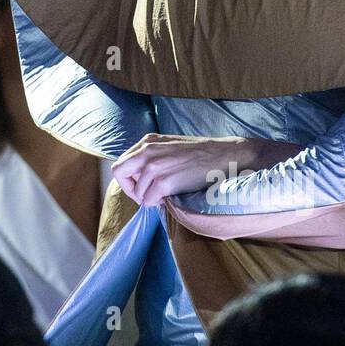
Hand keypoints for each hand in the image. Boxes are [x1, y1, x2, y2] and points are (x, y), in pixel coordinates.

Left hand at [112, 133, 300, 207]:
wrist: (224, 155)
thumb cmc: (200, 154)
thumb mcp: (170, 146)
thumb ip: (152, 156)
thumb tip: (138, 175)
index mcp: (147, 142)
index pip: (121, 163)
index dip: (128, 179)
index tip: (140, 186)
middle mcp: (147, 151)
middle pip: (120, 174)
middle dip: (130, 189)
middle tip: (144, 196)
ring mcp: (154, 166)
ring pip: (137, 192)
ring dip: (148, 198)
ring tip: (165, 194)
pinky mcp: (164, 182)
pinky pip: (149, 200)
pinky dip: (157, 203)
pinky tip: (170, 197)